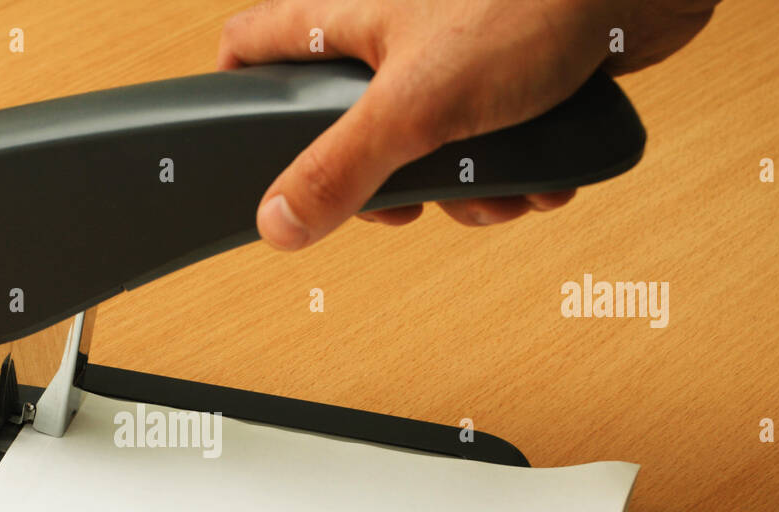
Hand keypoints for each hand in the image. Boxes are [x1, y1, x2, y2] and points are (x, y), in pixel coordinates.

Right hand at [219, 0, 719, 246]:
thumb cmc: (530, 5)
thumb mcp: (414, 107)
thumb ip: (340, 171)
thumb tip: (278, 224)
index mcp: (346, 22)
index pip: (253, 45)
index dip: (237, 91)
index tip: (243, 143)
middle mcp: (393, 36)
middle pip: (347, 128)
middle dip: (382, 184)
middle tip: (401, 201)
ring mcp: (453, 57)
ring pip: (426, 148)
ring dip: (464, 190)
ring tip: (495, 189)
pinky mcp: (511, 80)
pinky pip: (490, 147)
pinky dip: (514, 174)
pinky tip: (541, 176)